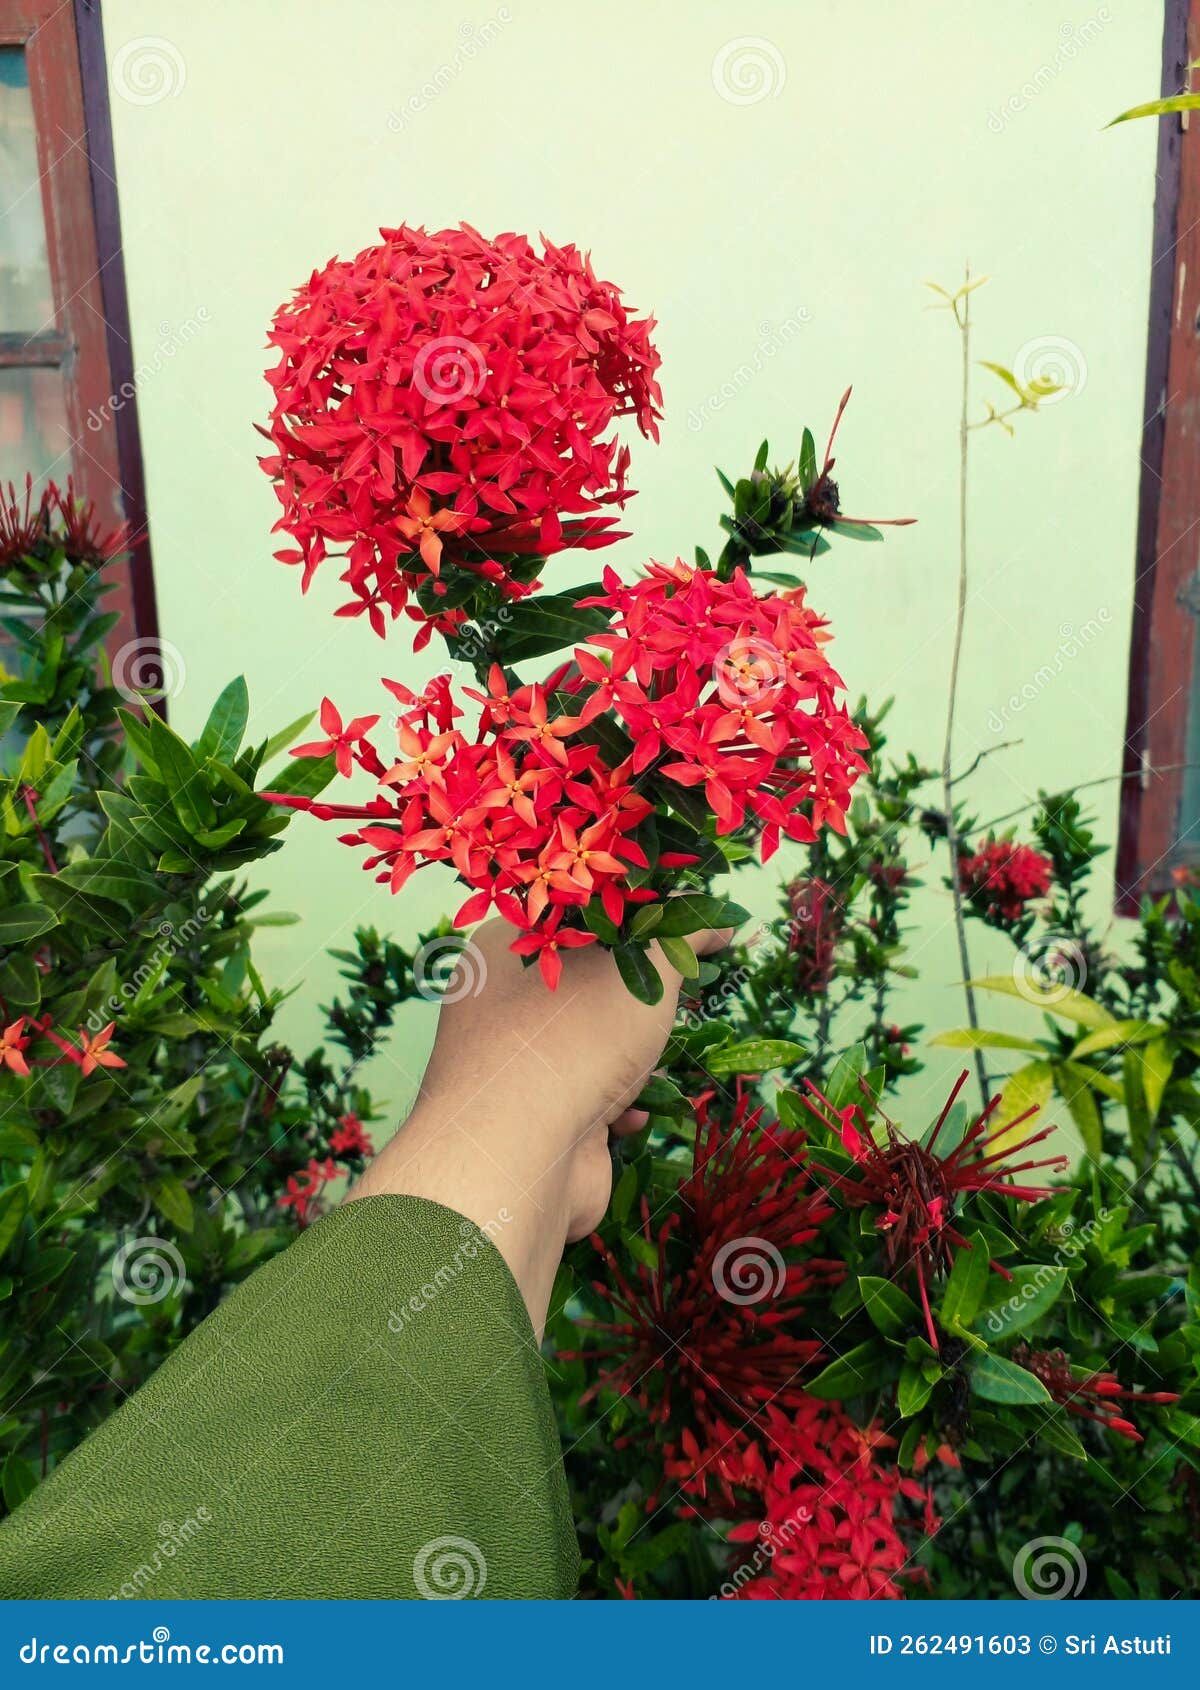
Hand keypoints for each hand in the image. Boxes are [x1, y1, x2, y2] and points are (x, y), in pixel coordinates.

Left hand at [348, 918, 730, 1335]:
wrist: (520, 1158)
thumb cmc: (573, 1038)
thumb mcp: (642, 965)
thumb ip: (679, 931)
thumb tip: (715, 914)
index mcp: (505, 950)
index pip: (572, 916)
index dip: (629, 919)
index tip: (675, 930)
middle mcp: (497, 1006)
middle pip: (584, 984)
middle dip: (635, 997)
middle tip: (674, 996)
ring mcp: (512, 1068)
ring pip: (589, 1046)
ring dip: (632, 1057)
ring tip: (652, 1059)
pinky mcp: (531, 1122)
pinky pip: (586, 1100)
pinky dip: (618, 1105)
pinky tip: (630, 1113)